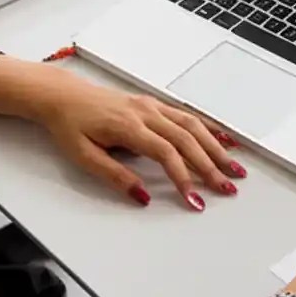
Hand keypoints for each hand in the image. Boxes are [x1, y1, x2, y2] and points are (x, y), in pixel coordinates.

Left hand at [38, 79, 244, 210]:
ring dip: (216, 148)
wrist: (61, 96)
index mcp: (129, 127)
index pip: (166, 155)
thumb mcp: (84, 156)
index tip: (195, 199)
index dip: (184, 179)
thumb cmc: (70, 124)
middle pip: (188, 141)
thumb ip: (115, 177)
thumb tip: (142, 196)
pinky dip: (208, 127)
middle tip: (227, 188)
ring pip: (193, 126)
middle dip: (211, 167)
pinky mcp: (152, 104)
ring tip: (234, 167)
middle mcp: (145, 113)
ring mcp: (151, 106)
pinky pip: (186, 115)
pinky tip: (222, 139)